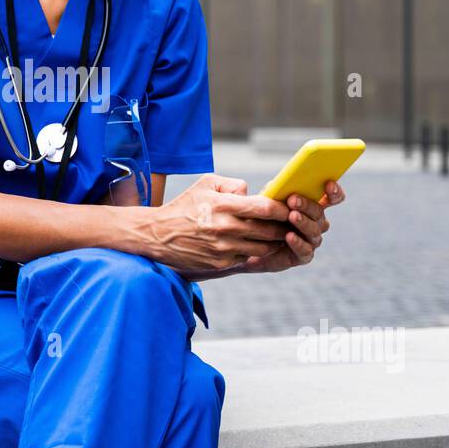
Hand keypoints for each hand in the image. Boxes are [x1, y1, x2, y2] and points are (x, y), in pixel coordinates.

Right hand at [142, 173, 292, 276]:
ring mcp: (223, 248)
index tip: (290, 207)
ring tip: (276, 235)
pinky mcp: (220, 263)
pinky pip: (246, 257)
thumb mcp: (205, 184)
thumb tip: (253, 193)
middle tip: (291, 223)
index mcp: (223, 205)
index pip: (265, 208)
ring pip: (262, 247)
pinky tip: (252, 244)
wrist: (157, 235)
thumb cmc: (184, 206)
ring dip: (272, 242)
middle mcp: (225, 228)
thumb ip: (233, 185)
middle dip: (284, 227)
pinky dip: (252, 251)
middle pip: (269, 230)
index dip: (283, 208)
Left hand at [239, 180, 346, 273]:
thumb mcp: (267, 201)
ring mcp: (312, 239)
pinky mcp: (304, 255)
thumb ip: (274, 192)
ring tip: (292, 216)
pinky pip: (305, 249)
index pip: (332, 198)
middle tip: (293, 200)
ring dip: (303, 222)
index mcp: (312, 206)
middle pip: (319, 213)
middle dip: (307, 205)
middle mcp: (317, 222)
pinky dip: (298, 242)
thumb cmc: (263, 217)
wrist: (252, 245)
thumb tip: (276, 184)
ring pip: (314, 231)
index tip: (328, 184)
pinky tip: (289, 236)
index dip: (334, 192)